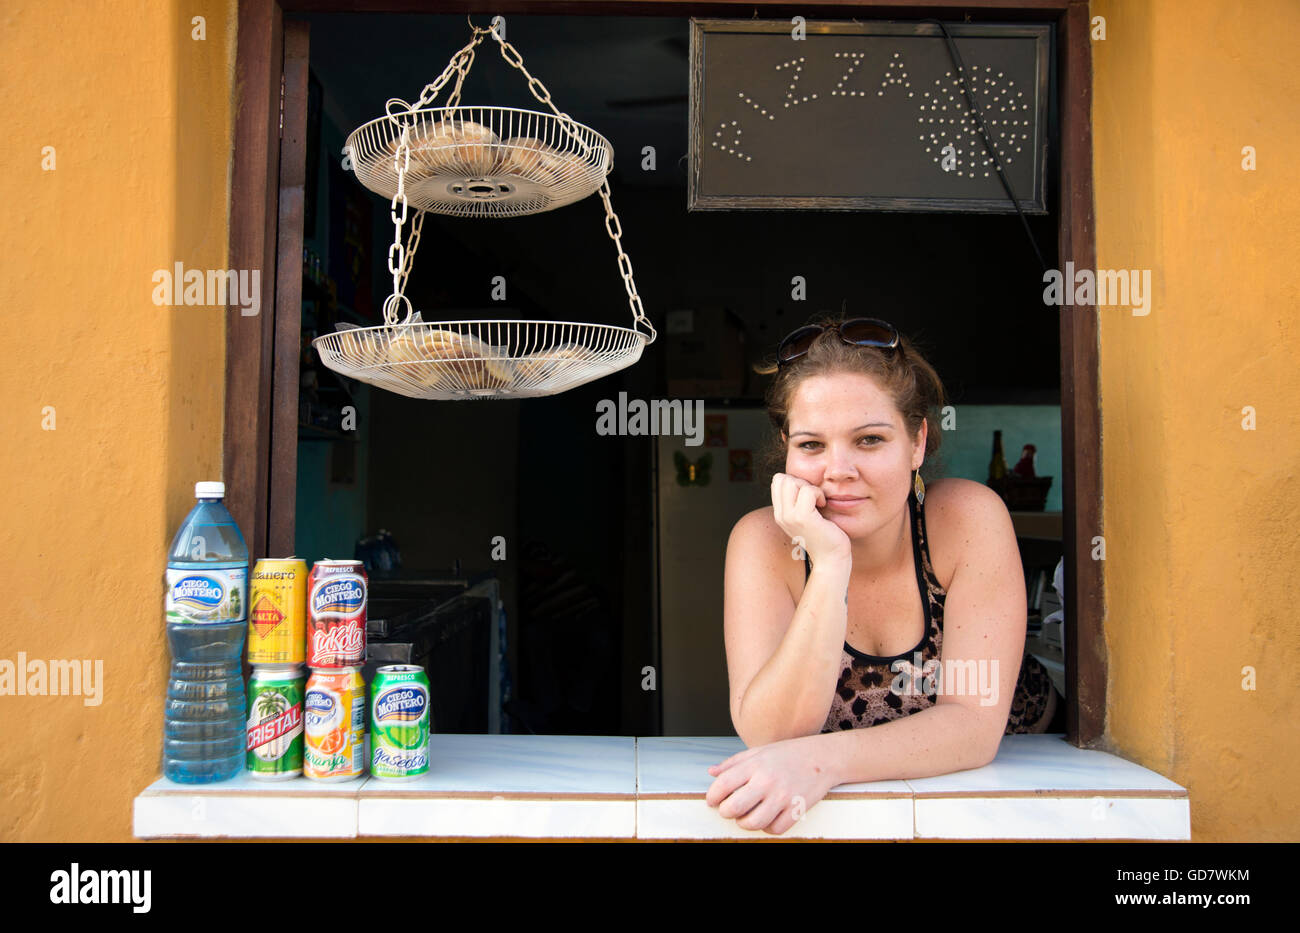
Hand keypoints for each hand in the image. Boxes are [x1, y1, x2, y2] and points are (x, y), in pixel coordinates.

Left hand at [705, 735, 838, 834]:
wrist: (823, 757)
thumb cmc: (788, 754)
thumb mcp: (758, 752)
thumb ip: (733, 763)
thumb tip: (711, 772)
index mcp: (755, 764)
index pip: (723, 784)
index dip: (712, 796)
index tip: (712, 800)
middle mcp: (767, 781)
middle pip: (734, 808)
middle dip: (725, 812)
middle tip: (728, 809)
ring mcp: (783, 796)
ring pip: (753, 823)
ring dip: (744, 823)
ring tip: (746, 816)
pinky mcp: (797, 809)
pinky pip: (774, 829)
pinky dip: (767, 827)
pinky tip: (766, 818)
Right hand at [771, 472, 851, 566]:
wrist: (831, 558)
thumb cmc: (824, 536)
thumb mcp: (805, 517)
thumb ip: (797, 501)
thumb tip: (799, 480)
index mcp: (780, 514)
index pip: (777, 481)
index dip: (794, 481)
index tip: (807, 495)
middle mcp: (781, 515)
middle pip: (782, 478)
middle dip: (801, 482)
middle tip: (813, 498)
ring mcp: (790, 517)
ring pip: (792, 482)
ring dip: (810, 487)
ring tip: (818, 502)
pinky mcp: (803, 518)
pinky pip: (808, 491)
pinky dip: (818, 494)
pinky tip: (823, 505)